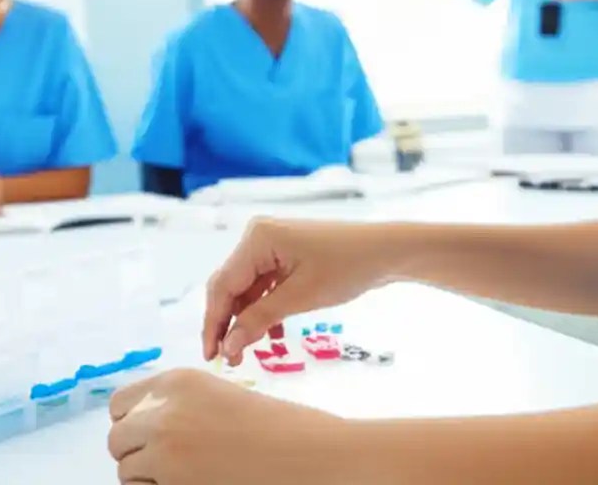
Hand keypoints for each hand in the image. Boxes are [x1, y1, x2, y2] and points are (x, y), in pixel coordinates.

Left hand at [107, 369, 346, 484]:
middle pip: (116, 439)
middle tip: (168, 465)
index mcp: (177, 381)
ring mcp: (165, 451)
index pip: (120, 404)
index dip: (132, 423)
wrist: (313, 456)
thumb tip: (140, 429)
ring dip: (148, 479)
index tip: (149, 436)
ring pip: (126, 472)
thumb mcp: (220, 398)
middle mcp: (163, 411)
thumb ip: (178, 408)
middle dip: (136, 453)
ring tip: (188, 477)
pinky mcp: (173, 484)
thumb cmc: (280, 429)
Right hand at [203, 219, 389, 364]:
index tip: (211, 356)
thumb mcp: (301, 298)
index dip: (214, 323)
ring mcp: (270, 245)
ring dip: (246, 320)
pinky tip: (269, 336)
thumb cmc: (347, 268)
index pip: (223, 285)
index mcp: (257, 239)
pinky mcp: (283, 255)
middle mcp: (257, 237)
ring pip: (246, 289)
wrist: (386, 252)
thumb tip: (227, 347)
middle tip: (226, 360)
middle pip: (230, 286)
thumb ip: (259, 320)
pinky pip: (263, 286)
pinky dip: (263, 309)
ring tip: (245, 354)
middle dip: (227, 324)